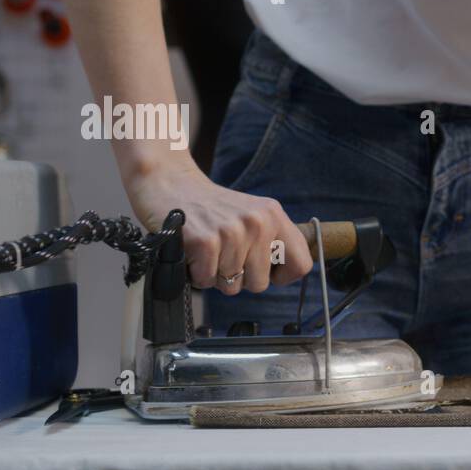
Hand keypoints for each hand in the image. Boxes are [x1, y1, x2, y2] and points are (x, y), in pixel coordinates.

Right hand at [124, 160, 313, 294]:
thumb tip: (285, 274)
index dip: (281, 276)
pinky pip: (207, 281)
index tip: (264, 269)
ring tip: (208, 250)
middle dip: (239, 278)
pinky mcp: (205, 242)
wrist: (169, 182)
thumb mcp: (252, 215)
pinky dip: (196, 274)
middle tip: (224, 253)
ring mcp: (232, 232)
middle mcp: (258, 222)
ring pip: (232, 286)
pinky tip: (193, 252)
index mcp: (274, 216)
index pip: (301, 265)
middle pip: (260, 284)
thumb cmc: (210, 207)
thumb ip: (272, 240)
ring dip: (215, 275)